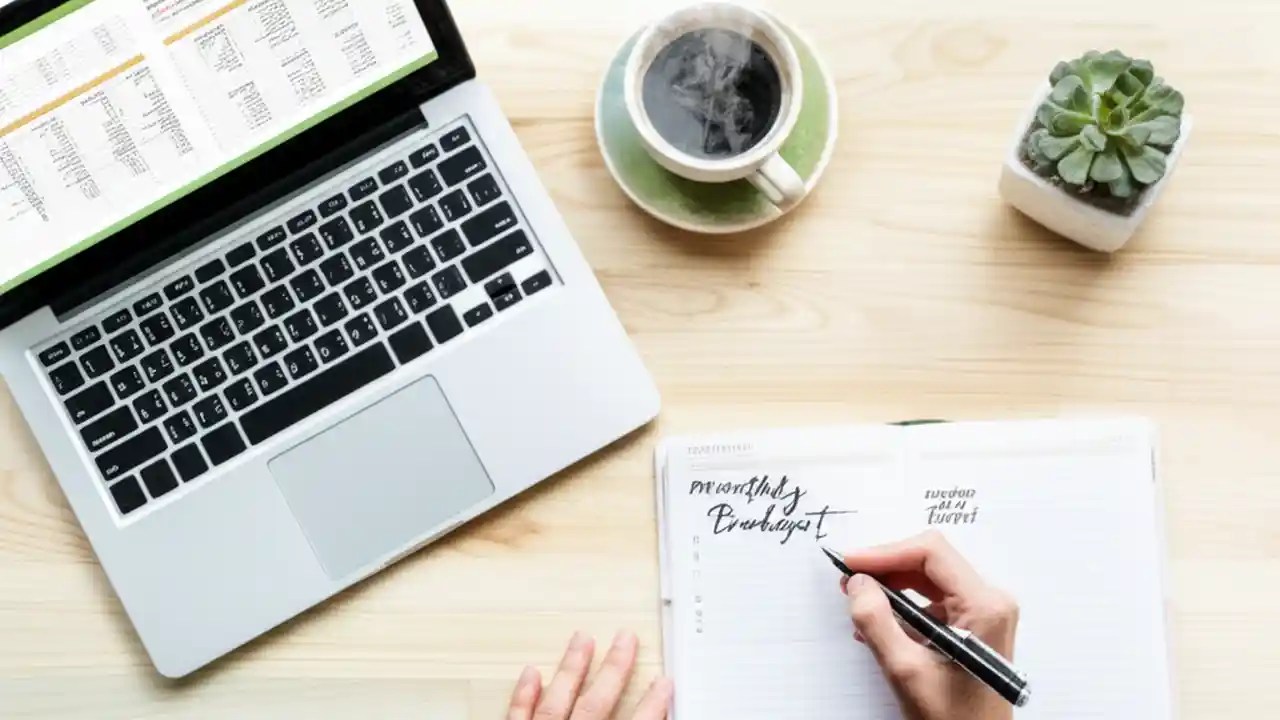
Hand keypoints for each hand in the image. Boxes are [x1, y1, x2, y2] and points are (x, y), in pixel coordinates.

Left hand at [506, 631, 673, 719]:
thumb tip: (656, 715)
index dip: (651, 705)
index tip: (664, 682)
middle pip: (595, 706)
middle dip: (613, 670)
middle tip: (626, 638)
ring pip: (557, 704)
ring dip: (571, 669)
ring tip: (583, 638)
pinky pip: (516, 718)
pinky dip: (523, 697)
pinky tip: (531, 672)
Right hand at [841, 531, 1018, 719]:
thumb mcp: (906, 670)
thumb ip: (877, 622)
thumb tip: (858, 584)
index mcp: (984, 607)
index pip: (931, 553)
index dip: (886, 553)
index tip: (852, 564)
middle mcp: (990, 603)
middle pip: (930, 562)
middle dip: (886, 568)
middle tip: (851, 580)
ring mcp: (983, 614)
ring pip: (929, 579)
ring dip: (892, 587)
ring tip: (860, 602)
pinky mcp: (973, 626)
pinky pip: (933, 601)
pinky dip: (903, 607)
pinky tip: (879, 624)